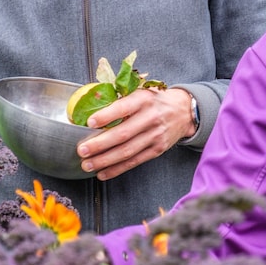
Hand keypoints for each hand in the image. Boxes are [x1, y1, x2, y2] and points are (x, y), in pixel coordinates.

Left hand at [76, 87, 196, 180]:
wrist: (183, 111)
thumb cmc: (155, 101)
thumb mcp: (141, 92)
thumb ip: (120, 98)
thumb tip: (90, 106)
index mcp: (144, 99)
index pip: (123, 108)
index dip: (106, 116)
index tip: (90, 122)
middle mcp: (150, 118)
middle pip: (123, 134)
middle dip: (100, 144)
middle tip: (82, 150)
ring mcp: (155, 136)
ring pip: (127, 151)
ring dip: (105, 160)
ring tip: (87, 164)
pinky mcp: (157, 150)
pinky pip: (134, 162)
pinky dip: (117, 169)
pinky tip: (102, 172)